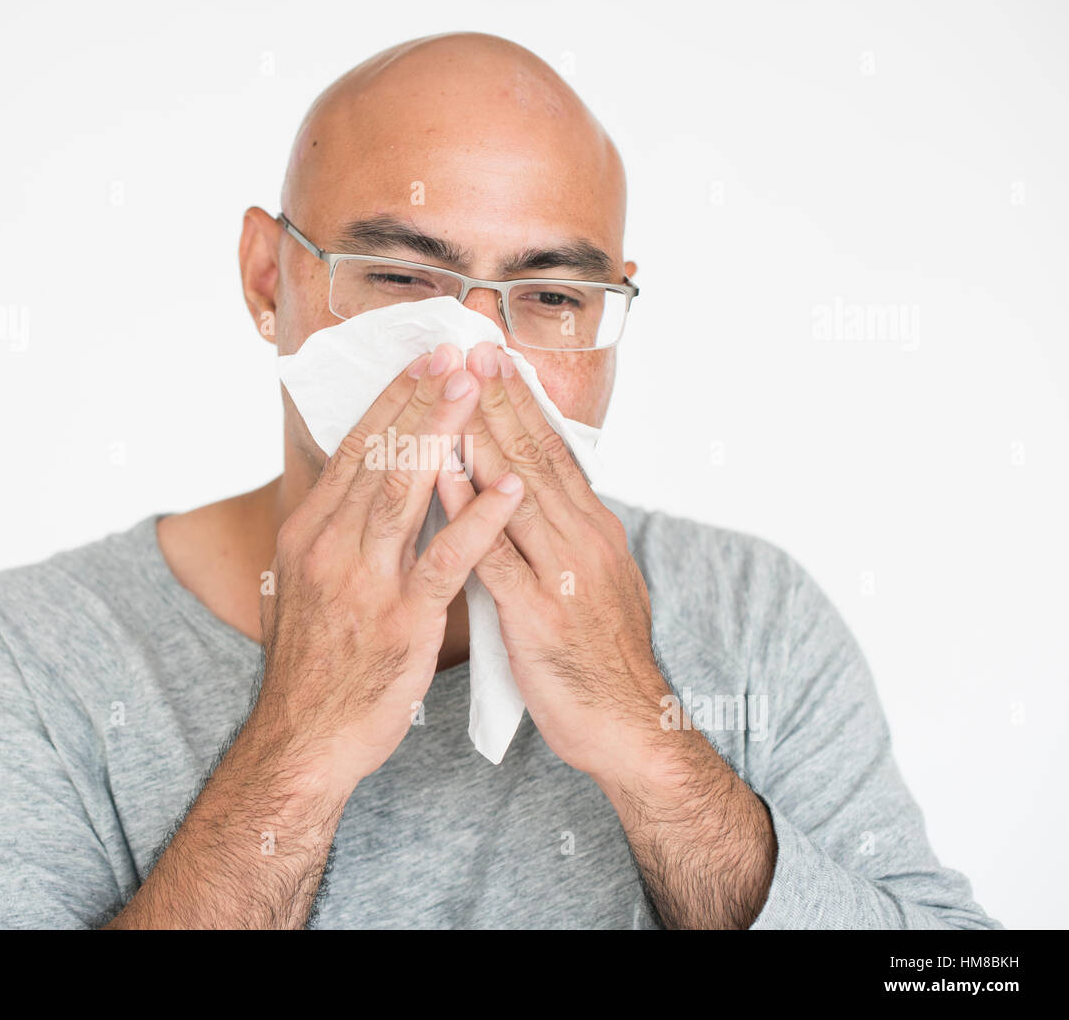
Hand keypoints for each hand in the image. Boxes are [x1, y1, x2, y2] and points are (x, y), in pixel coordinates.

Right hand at [256, 344, 524, 790]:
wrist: (302, 740)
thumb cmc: (313, 664)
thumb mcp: (303, 586)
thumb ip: (332, 534)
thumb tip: (353, 489)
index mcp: (308, 531)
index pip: (353, 449)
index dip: (393, 400)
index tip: (425, 359)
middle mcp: (329, 546)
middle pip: (379, 455)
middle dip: (420, 399)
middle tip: (456, 351)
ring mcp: (364, 581)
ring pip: (405, 491)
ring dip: (444, 435)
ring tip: (476, 391)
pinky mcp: (400, 620)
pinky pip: (445, 560)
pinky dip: (479, 520)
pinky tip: (507, 488)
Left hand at [435, 341, 671, 781]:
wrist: (633, 727)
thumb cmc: (602, 660)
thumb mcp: (594, 583)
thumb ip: (564, 538)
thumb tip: (536, 499)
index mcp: (595, 530)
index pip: (555, 453)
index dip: (524, 404)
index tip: (496, 361)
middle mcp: (584, 539)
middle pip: (537, 456)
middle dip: (501, 399)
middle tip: (472, 348)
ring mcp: (565, 574)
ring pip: (518, 490)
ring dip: (482, 434)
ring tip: (453, 387)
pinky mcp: (540, 614)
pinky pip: (496, 552)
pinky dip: (469, 509)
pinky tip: (442, 475)